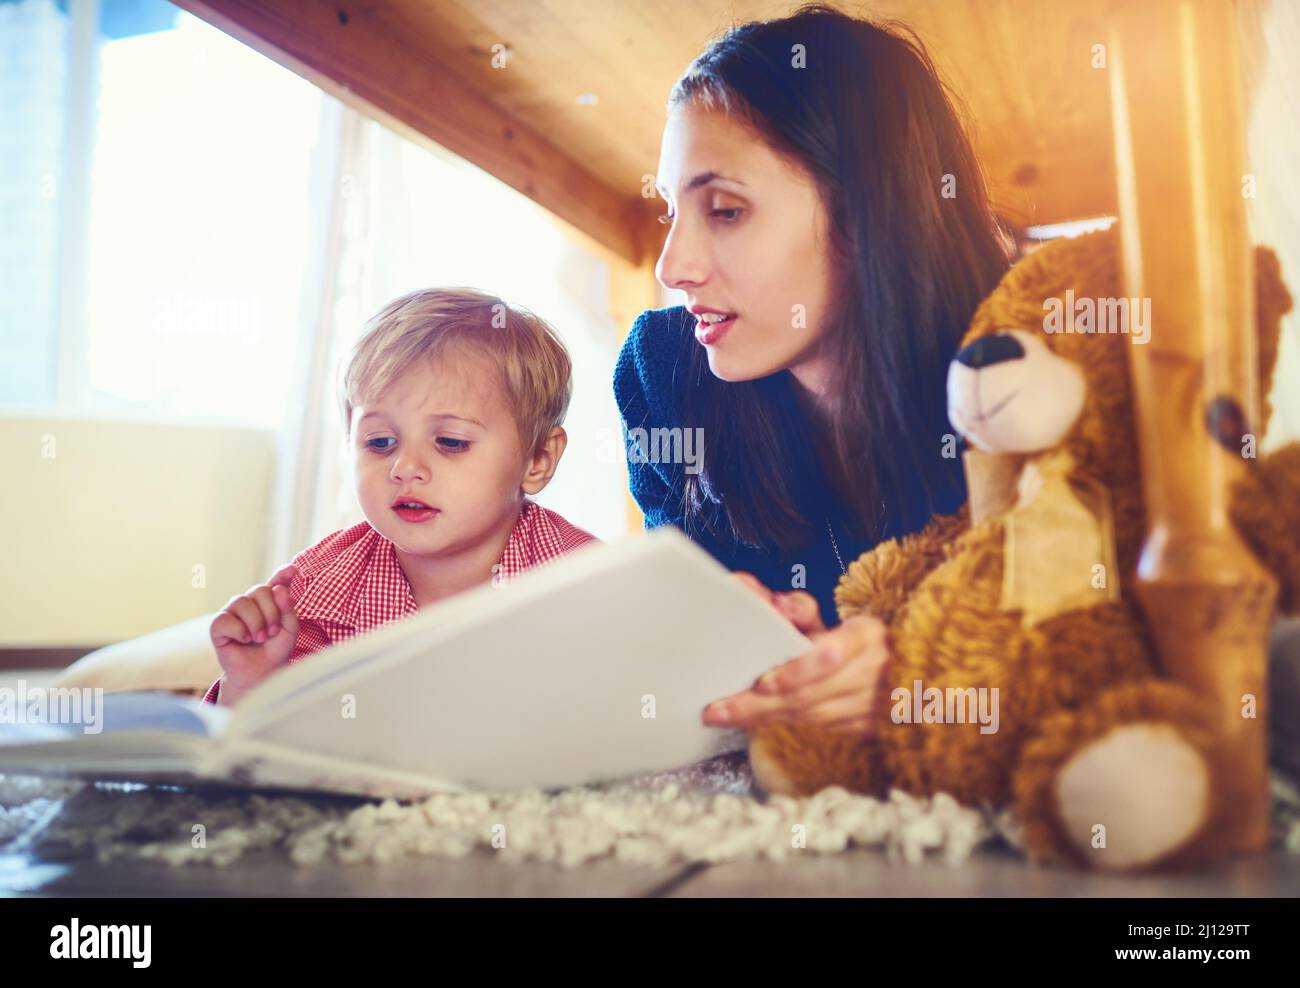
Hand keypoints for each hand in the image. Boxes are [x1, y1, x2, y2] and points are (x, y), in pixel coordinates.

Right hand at [210, 564, 299, 697]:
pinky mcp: (218, 625)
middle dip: (271, 612)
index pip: (275, 582)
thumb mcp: (290, 629)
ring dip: (256, 623)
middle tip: (273, 632)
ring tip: (260, 638)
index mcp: (269, 601)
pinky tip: (243, 640)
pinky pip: (226, 619)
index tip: (292, 569)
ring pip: (242, 602)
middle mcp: (249, 602)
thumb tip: (279, 589)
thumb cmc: (275, 649)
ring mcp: (232, 612)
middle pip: (260, 590)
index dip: (282, 574)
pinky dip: (239, 631)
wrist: (262, 672)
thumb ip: (288, 609)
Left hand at [702, 573, 889, 734]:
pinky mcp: (867, 728)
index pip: (829, 656)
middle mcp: (873, 671)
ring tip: (724, 716)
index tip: (763, 682)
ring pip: (810, 716)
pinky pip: (817, 728)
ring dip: (764, 718)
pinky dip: (782, 724)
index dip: (795, 672)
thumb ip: (797, 610)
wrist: (903, 672)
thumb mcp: (830, 619)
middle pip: (810, 695)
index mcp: (866, 634)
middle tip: (720, 709)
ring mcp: (873, 705)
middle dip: (759, 704)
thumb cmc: (852, 640)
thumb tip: (764, 599)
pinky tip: (751, 722)